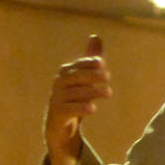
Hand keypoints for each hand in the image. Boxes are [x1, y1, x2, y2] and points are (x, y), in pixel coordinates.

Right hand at [45, 35, 109, 164]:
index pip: (76, 65)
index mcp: (64, 74)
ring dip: (92, 92)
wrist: (59, 127)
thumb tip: (96, 37)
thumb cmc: (73, 99)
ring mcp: (56, 100)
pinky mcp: (57, 115)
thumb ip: (90, 60)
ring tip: (108, 92)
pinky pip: (69, 110)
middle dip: (91, 75)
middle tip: (108, 76)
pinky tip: (93, 108)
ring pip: (75, 93)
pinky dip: (81, 108)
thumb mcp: (83, 79)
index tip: (102, 63)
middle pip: (75, 78)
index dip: (88, 63)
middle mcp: (58, 85)